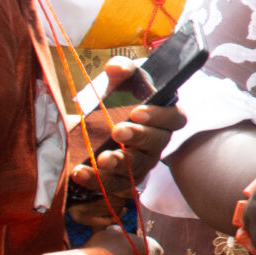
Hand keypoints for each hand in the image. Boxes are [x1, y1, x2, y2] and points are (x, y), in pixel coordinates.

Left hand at [69, 59, 185, 218]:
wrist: (96, 125)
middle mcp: (156, 144)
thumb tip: (115, 68)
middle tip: (117, 131)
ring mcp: (141, 165)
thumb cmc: (118, 100)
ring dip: (120, 164)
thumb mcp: (121, 81)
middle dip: (138, 138)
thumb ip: (121, 70)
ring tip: (101, 159)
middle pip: (156, 144)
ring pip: (137, 169)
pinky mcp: (123, 182)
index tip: (137, 111)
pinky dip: (96, 181)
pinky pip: (114, 186)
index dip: (160, 116)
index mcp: (163, 117)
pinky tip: (80, 172)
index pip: (175, 119)